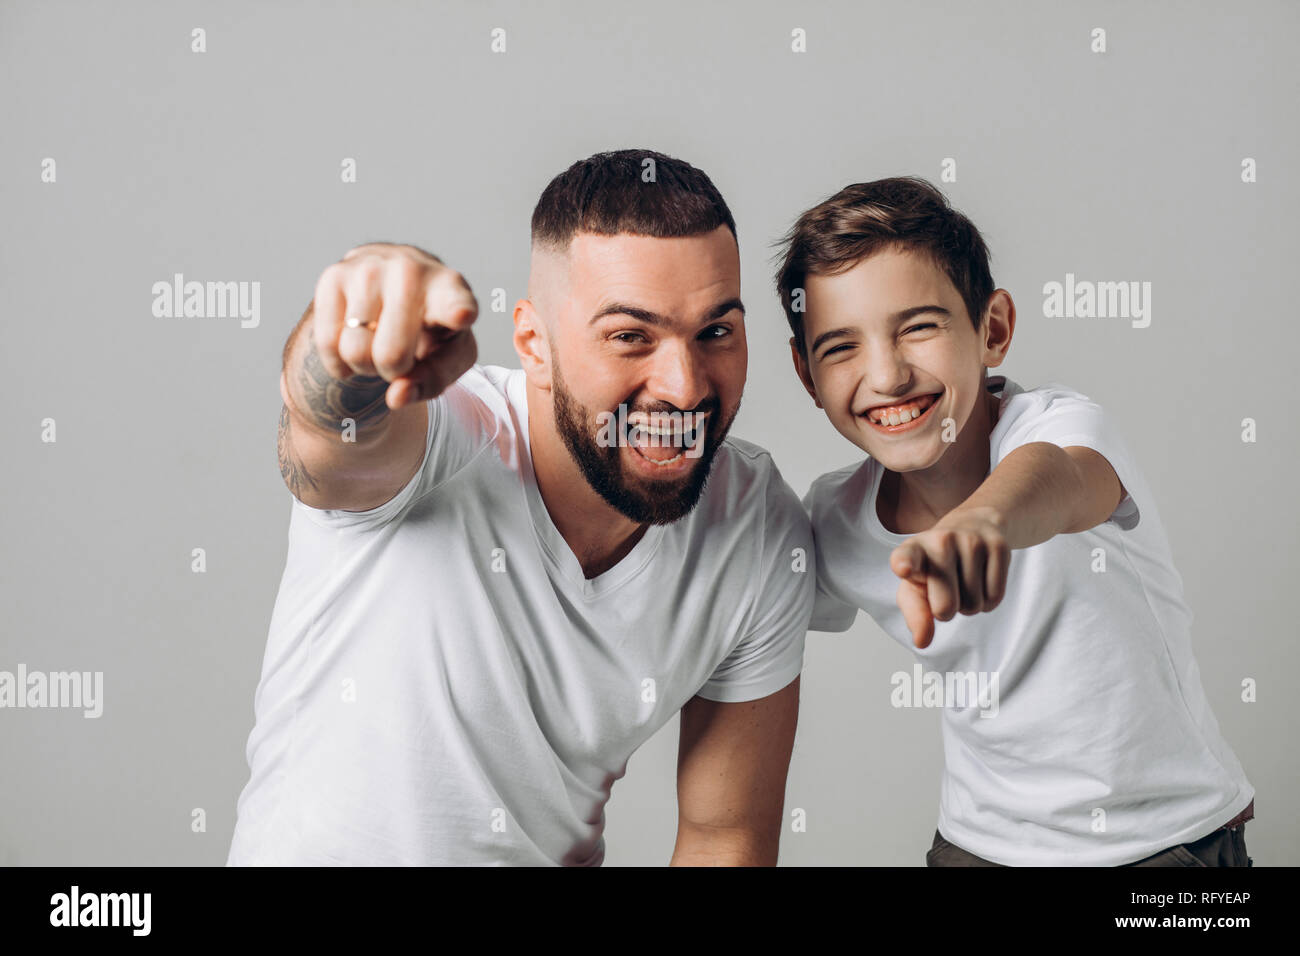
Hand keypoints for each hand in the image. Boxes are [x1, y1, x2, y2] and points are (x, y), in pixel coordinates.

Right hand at [311, 243, 478, 408]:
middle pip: (391, 355)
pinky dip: (339, 359)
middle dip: (393, 371)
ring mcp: (369, 269)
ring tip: (378, 343)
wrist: (395, 279)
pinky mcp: (333, 275)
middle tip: (400, 356)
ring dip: (365, 365)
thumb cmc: (430, 326)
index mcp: (451, 291)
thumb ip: (432, 381)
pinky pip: (327, 343)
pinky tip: (354, 341)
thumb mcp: (448, 356)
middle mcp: (411, 271)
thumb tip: (396, 396)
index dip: (458, 311)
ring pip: (355, 352)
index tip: (462, 315)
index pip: (455, 302)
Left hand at [889, 507, 1010, 648]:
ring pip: (974, 605)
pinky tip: (981, 580)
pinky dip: (988, 600)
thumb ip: (915, 614)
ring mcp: (971, 541)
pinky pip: (995, 597)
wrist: (973, 526)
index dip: (905, 564)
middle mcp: (940, 540)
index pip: (907, 557)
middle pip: (946, 607)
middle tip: (947, 588)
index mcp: (913, 550)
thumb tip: (922, 641)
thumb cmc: (936, 565)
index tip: (904, 568)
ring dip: (969, 604)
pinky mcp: (998, 546)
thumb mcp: (916, 587)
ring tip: (964, 580)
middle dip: (947, 609)